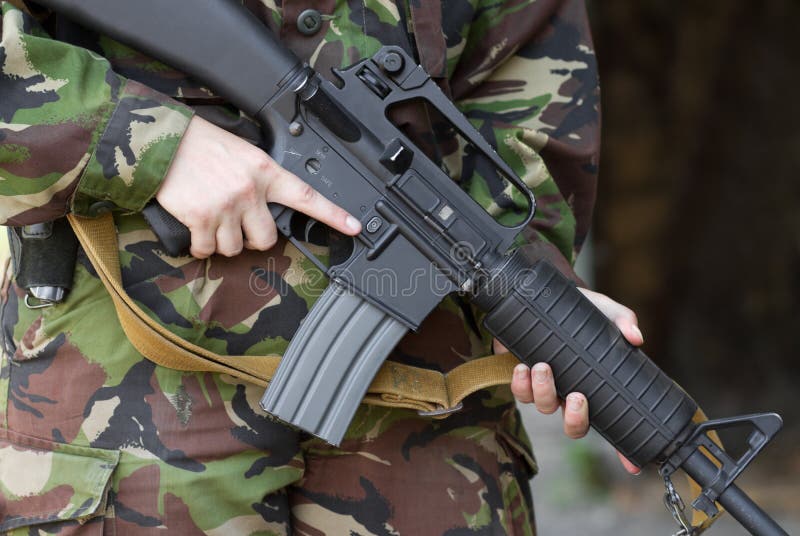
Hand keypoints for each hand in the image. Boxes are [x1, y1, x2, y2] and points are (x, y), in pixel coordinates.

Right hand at [156, 116, 361, 257]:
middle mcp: (250, 191)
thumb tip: (267, 206)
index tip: (354, 228)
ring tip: (212, 219)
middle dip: (253, 238)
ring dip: (224, 242)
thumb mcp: (243, 152)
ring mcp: (226, 207)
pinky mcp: (200, 219)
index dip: (333, 215)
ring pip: (235, 248)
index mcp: (265, 171)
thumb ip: (261, 178)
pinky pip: (207, 250)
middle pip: (267, 239)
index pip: (306, 196)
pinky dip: (200, 246)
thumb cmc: (201, 145)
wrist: (162, 141)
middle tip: (239, 224)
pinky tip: (195, 228)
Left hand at [501, 287, 643, 474]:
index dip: (622, 450)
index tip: (632, 465)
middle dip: (573, 418)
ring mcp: (545, 386)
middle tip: (575, 395)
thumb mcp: (606, 312)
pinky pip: (518, 390)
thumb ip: (622, 321)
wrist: (546, 296)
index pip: (612, 425)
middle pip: (574, 426)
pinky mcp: (520, 372)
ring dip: (541, 392)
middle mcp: (569, 392)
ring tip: (541, 367)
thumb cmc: (584, 311)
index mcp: (594, 386)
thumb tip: (636, 337)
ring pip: (542, 407)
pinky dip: (519, 382)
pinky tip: (521, 367)